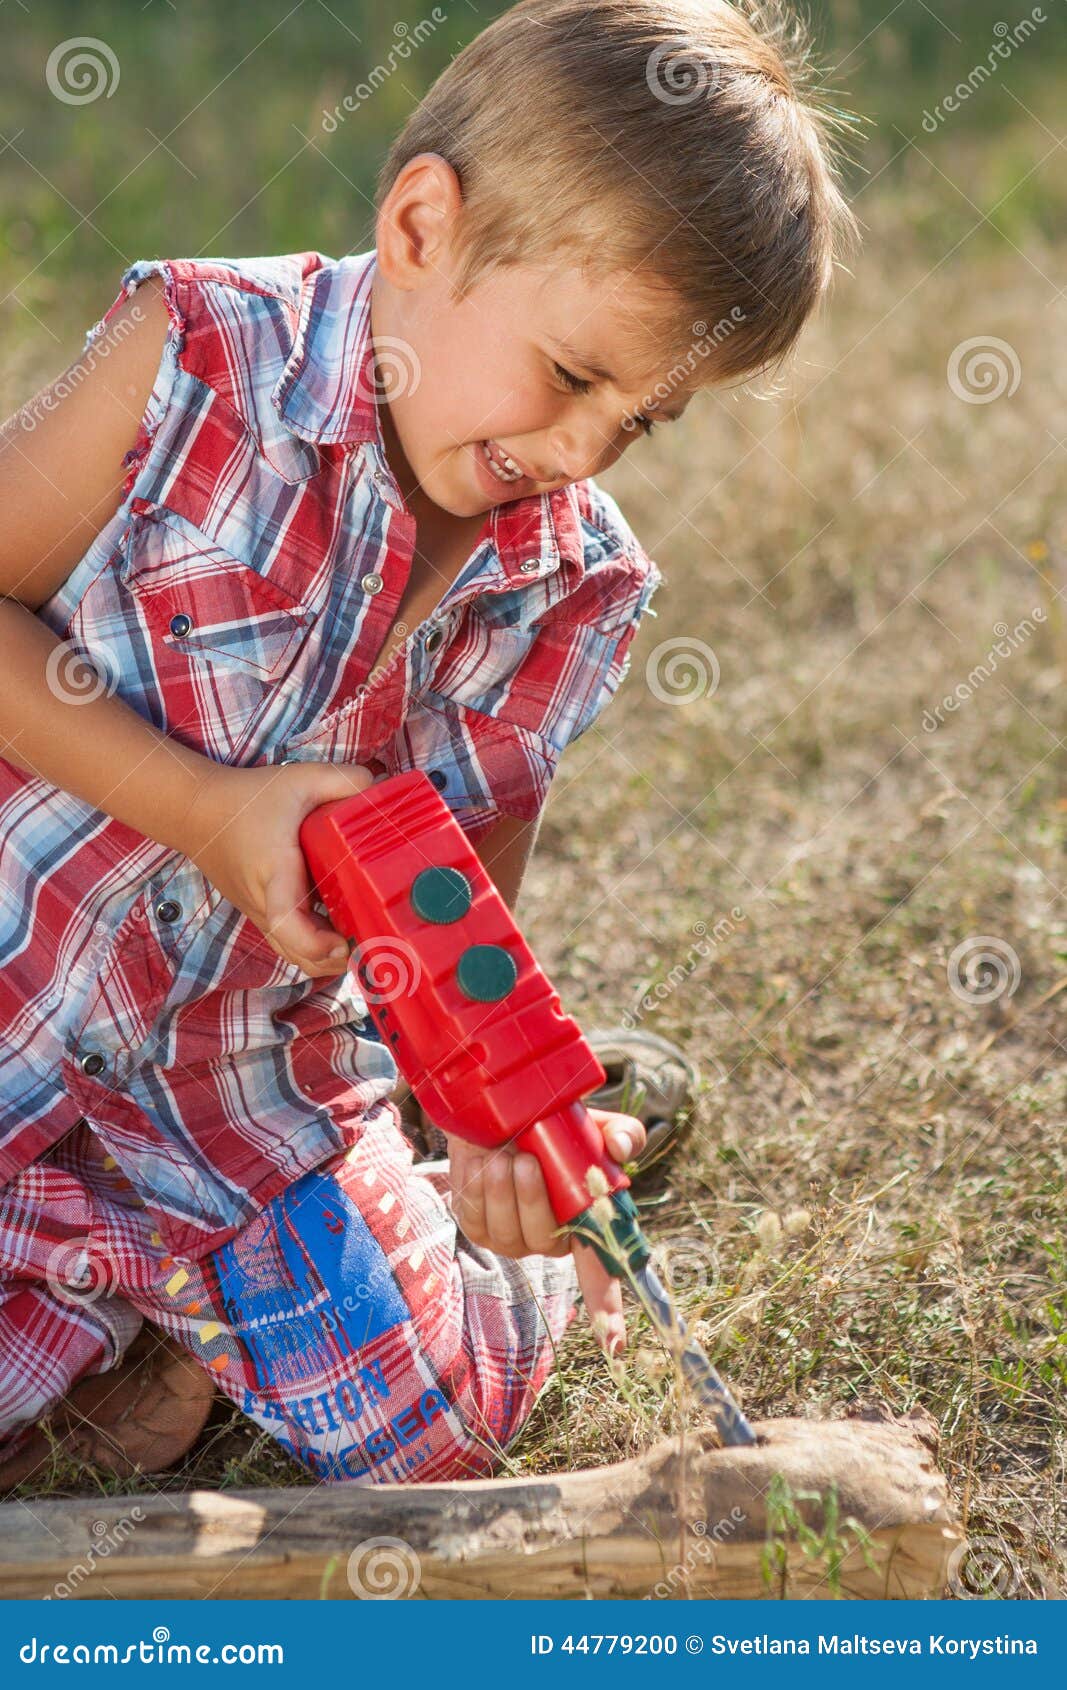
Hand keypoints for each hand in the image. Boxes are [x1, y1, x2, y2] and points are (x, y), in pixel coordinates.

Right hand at [178, 760, 373, 976]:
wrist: (196, 812)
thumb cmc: (246, 798)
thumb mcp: (301, 778)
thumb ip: (344, 780)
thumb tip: (383, 790)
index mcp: (275, 872)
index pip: (287, 921)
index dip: (317, 942)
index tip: (344, 943)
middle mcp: (265, 903)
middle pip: (298, 954)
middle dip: (337, 960)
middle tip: (371, 944)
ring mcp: (260, 914)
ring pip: (294, 955)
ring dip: (327, 958)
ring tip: (362, 939)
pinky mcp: (260, 915)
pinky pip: (289, 943)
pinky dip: (314, 947)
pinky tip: (341, 930)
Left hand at [446, 1107, 646, 1357]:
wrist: (501, 1107)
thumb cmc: (555, 1123)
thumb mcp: (595, 1127)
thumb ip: (622, 1134)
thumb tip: (622, 1147)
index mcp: (583, 1223)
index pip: (601, 1274)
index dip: (609, 1307)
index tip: (615, 1344)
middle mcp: (547, 1239)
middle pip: (543, 1241)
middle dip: (532, 1202)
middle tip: (525, 1161)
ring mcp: (508, 1236)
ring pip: (505, 1231)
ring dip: (501, 1191)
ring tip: (501, 1154)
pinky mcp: (475, 1223)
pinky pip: (474, 1217)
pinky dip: (475, 1185)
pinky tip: (481, 1158)